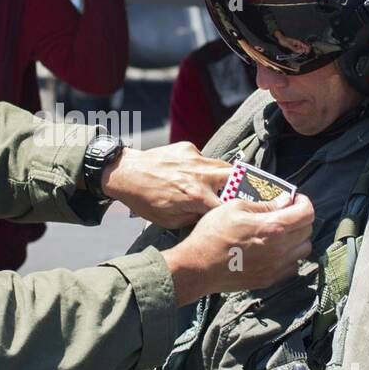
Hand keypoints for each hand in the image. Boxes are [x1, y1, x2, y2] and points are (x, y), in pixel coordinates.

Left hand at [100, 143, 229, 228]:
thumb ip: (195, 218)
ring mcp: (195, 158)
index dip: (235, 210)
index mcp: (198, 196)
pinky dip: (203, 167)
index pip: (228, 205)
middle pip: (236, 178)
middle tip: (239, 195)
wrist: (127, 174)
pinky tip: (190, 173)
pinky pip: (204, 158)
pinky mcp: (188, 148)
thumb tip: (209, 216)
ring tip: (218, 185)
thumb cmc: (145, 200)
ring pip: (223, 165)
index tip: (237, 214)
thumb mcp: (171, 221)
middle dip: (242, 186)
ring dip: (225, 176)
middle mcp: (201, 175)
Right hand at [162, 195, 314, 305]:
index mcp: (273, 226)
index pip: (307, 213)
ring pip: (303, 250)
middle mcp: (280, 248)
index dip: (304, 202)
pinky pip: (292, 267)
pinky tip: (274, 251)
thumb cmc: (212, 234)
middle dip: (300, 219)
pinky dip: (289, 257)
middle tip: (285, 214)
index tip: (294, 200)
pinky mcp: (269, 279)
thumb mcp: (235, 207)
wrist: (198, 267)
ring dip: (297, 239)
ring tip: (281, 234)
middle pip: (308, 231)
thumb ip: (264, 205)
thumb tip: (285, 201)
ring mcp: (276, 267)